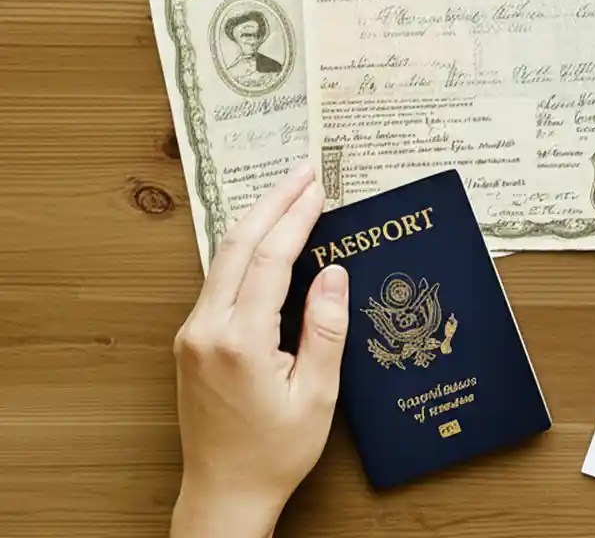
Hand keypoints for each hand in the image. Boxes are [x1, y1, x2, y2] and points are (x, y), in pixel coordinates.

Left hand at [170, 163, 348, 537]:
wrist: (224, 491)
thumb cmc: (275, 452)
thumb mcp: (317, 395)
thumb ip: (326, 330)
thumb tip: (334, 273)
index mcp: (238, 341)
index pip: (268, 259)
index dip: (296, 218)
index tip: (317, 188)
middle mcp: (205, 330)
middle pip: (236, 246)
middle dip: (272, 203)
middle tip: (304, 171)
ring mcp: (192, 334)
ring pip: (221, 259)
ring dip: (255, 222)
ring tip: (288, 194)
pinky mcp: (192, 342)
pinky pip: (217, 281)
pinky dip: (243, 250)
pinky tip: (265, 240)